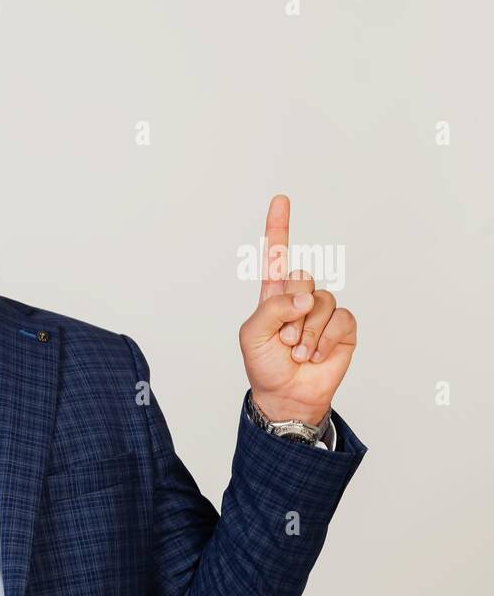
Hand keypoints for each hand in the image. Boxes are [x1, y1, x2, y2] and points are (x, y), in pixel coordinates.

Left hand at [238, 195, 357, 424]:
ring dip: (307, 332)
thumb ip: (272, 308)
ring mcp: (322, 311)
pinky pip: (340, 319)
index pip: (276, 255)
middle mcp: (299, 297)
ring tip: (297, 351)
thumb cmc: (264, 364)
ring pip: (322, 301)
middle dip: (291, 310)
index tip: (280, 200)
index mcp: (273, 295)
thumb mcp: (252, 335)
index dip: (278, 227)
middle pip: (302, 276)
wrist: (287, 395)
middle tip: (284, 338)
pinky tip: (315, 355)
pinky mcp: (342, 327)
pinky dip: (325, 339)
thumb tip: (305, 296)